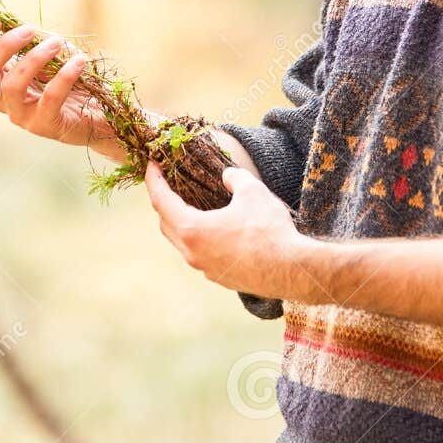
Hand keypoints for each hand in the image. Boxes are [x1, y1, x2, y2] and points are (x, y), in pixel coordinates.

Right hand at [0, 17, 120, 158]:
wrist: (98, 114)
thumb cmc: (71, 80)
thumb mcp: (51, 53)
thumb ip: (35, 41)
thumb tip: (25, 27)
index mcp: (0, 80)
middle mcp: (4, 100)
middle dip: (4, 46)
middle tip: (29, 30)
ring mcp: (21, 116)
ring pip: (11, 86)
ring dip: (33, 59)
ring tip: (56, 43)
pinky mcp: (45, 125)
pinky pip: (49, 98)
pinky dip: (64, 75)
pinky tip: (79, 61)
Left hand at [145, 162, 306, 295]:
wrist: (291, 271)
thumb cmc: (269, 231)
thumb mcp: (252, 191)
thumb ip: (234, 178)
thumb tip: (227, 176)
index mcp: (192, 230)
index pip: (161, 201)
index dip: (153, 180)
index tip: (151, 165)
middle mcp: (192, 253)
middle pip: (166, 223)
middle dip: (164, 201)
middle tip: (169, 183)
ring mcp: (204, 268)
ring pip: (182, 242)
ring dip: (181, 222)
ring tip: (190, 205)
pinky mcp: (219, 278)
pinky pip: (200, 254)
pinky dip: (198, 238)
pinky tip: (214, 229)